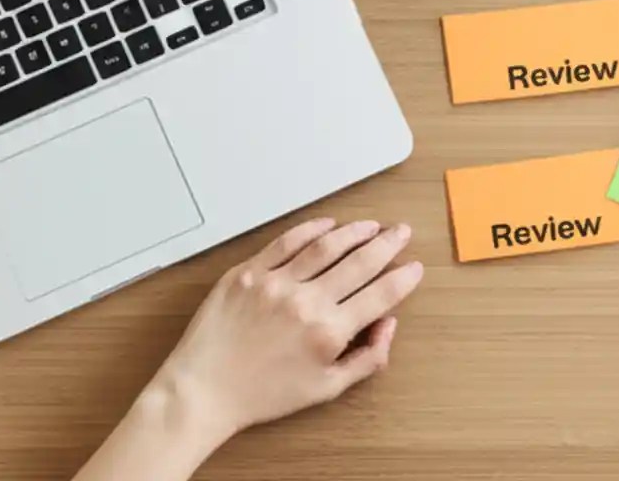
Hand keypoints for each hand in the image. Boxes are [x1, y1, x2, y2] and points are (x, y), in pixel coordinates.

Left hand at [160, 218, 423, 435]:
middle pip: (359, 262)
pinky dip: (310, 229)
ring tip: (371, 225)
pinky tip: (327, 224)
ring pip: (326, 245)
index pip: (379, 296)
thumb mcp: (325, 389)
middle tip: (401, 232)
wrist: (204, 389)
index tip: (413, 268)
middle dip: (387, 244)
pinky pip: (286, 242)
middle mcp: (306, 302)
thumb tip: (388, 327)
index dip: (403, 279)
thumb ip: (366, 359)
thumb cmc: (262, 394)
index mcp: (328, 332)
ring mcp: (275, 282)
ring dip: (354, 231)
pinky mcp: (248, 272)